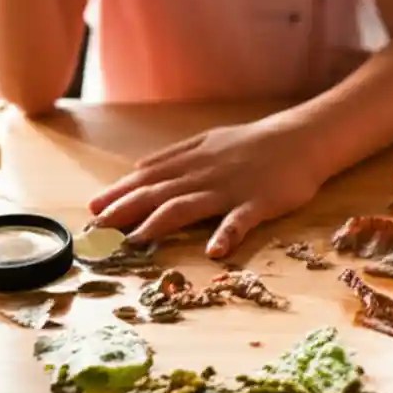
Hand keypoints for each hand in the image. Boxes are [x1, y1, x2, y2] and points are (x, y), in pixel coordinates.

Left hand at [89, 121, 324, 256]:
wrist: (300, 139)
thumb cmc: (252, 144)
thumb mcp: (207, 142)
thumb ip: (173, 157)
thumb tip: (137, 170)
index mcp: (190, 161)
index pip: (146, 179)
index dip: (118, 195)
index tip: (91, 211)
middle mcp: (203, 175)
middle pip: (157, 194)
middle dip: (124, 212)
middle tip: (97, 230)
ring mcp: (230, 190)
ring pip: (188, 206)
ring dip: (158, 224)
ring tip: (133, 241)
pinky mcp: (258, 203)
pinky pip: (240, 220)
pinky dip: (227, 235)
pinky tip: (213, 252)